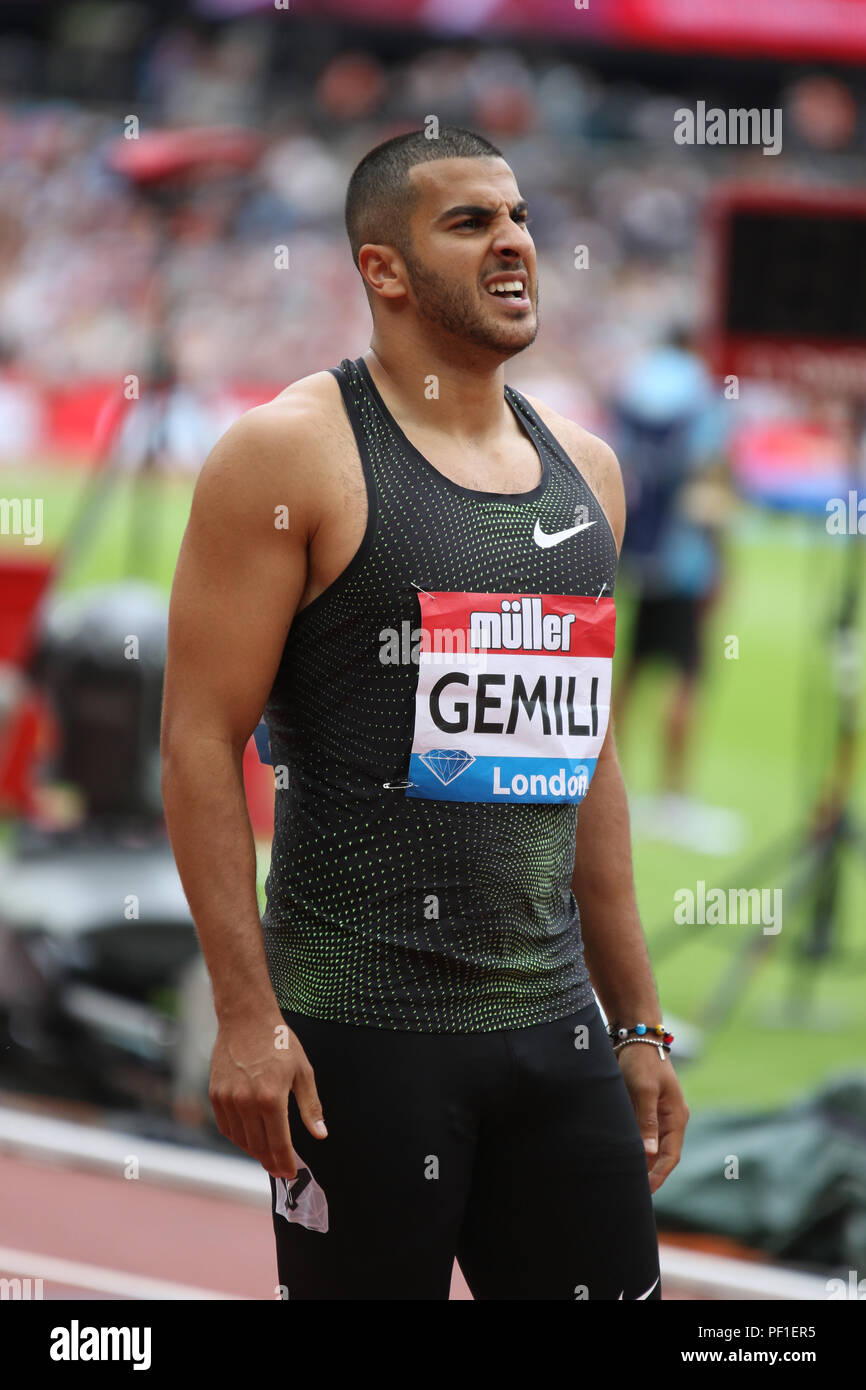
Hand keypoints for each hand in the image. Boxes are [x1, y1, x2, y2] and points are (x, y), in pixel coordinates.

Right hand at [209, 1011, 326, 1178]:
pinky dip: (238, 1137)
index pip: (279, 1144)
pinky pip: (226, 1127)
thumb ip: (310, 1106)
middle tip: (280, 1170)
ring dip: (254, 1151)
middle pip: (258, 1146)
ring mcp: (228, 1099)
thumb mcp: (303, 1071)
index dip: (285, 1163)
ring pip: (240, 1140)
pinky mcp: (215, 1094)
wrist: (246, 1019)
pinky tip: (249, 1138)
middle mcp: (246, 1102)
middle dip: (271, 1162)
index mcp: (271, 1098)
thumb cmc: (279, 1042)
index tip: (291, 1174)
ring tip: (266, 1155)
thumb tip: (320, 1134)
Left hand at [616, 1043, 688, 1193]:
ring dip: (639, 1161)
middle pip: (661, 1155)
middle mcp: (668, 1118)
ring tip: (622, 1179)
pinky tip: (618, 1156)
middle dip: (648, 1174)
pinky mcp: (641, 1108)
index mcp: (676, 1116)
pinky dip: (631, 1146)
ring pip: (649, 1146)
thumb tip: (649, 1153)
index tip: (644, 1192)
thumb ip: (646, 1121)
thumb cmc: (641, 1060)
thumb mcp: (644, 1089)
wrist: (634, 1034)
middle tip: (631, 1193)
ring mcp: (655, 1114)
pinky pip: (639, 1134)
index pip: (671, 1156)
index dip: (659, 1175)